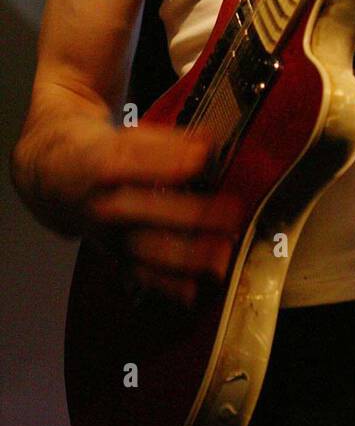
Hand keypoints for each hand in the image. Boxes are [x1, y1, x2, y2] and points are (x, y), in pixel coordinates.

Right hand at [26, 111, 242, 306]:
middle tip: (231, 213)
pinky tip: (192, 291)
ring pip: (142, 247)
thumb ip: (168, 140)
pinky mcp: (112, 255)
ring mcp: (105, 234)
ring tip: (221, 257)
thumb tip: (206, 143)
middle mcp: (99, 202)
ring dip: (184, 255)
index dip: (166, 159)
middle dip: (187, 214)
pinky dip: (164, 285)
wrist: (52, 177)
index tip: (202, 156)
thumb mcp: (125, 134)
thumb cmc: (98, 151)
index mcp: (98, 163)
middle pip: (140, 209)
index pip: (129, 161)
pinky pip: (137, 273)